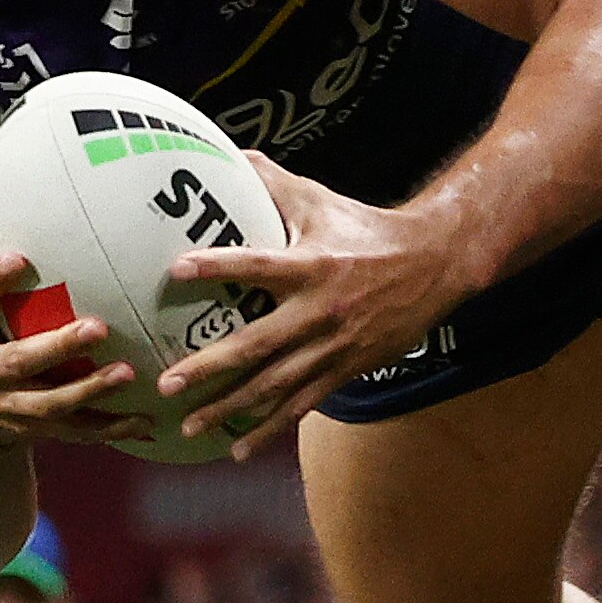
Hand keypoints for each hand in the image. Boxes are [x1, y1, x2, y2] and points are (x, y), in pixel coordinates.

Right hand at [0, 250, 147, 456]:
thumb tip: (29, 239)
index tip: (18, 257)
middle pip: (19, 363)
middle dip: (59, 347)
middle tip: (98, 327)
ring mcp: (9, 410)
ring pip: (51, 405)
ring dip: (91, 390)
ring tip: (127, 372)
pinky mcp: (36, 433)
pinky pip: (76, 432)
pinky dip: (111, 428)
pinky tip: (144, 419)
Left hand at [153, 153, 466, 451]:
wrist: (433, 266)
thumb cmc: (367, 231)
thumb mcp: (321, 201)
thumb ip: (273, 183)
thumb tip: (230, 156)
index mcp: (310, 265)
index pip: (256, 264)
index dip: (218, 265)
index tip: (176, 271)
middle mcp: (319, 311)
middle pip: (258, 344)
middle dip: (211, 366)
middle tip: (169, 382)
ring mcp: (332, 346)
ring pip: (276, 385)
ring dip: (231, 407)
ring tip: (190, 424)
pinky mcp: (344, 369)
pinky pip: (302, 404)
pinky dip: (270, 427)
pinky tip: (238, 446)